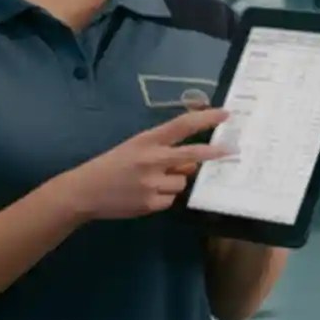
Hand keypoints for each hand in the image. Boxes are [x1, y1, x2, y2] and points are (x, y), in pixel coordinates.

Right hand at [59, 108, 231, 220]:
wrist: (85, 191)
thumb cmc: (112, 165)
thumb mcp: (135, 148)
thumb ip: (164, 151)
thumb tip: (192, 162)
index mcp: (147, 140)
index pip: (182, 126)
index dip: (205, 119)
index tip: (225, 114)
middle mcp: (152, 159)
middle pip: (193, 154)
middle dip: (215, 152)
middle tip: (233, 150)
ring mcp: (152, 183)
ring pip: (182, 180)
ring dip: (175, 180)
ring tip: (151, 182)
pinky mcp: (151, 204)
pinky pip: (171, 198)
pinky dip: (163, 196)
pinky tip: (145, 194)